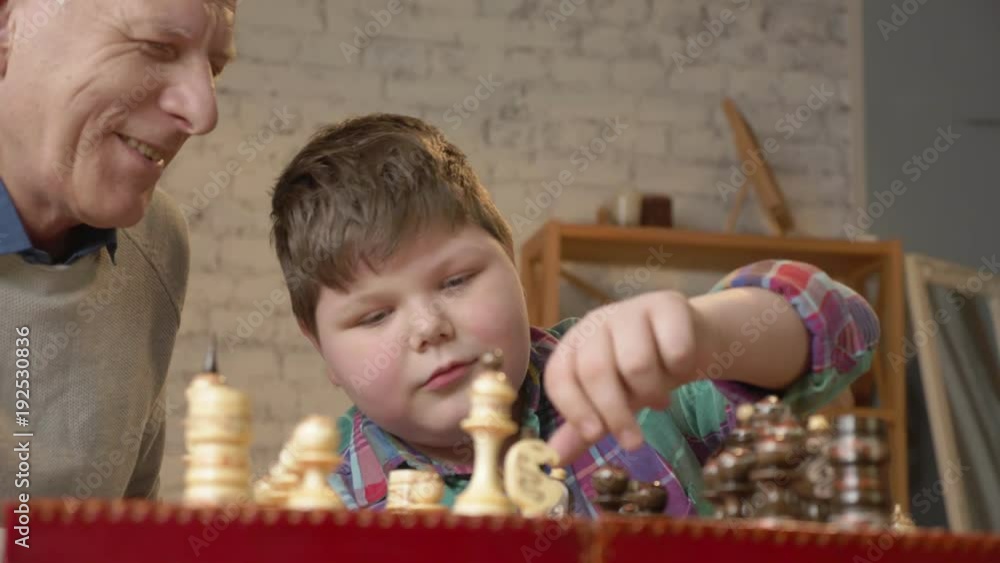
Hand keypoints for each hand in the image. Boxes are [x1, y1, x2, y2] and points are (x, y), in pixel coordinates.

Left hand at [544, 291, 708, 464]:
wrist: (687, 339)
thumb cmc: (639, 373)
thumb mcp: (610, 401)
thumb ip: (582, 429)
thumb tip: (553, 461)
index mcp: (574, 344)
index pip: (559, 375)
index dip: (573, 408)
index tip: (595, 436)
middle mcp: (596, 323)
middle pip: (595, 370)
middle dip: (615, 414)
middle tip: (634, 443)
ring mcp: (631, 309)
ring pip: (636, 363)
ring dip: (653, 393)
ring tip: (659, 400)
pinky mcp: (668, 304)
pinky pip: (674, 348)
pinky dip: (680, 369)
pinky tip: (681, 370)